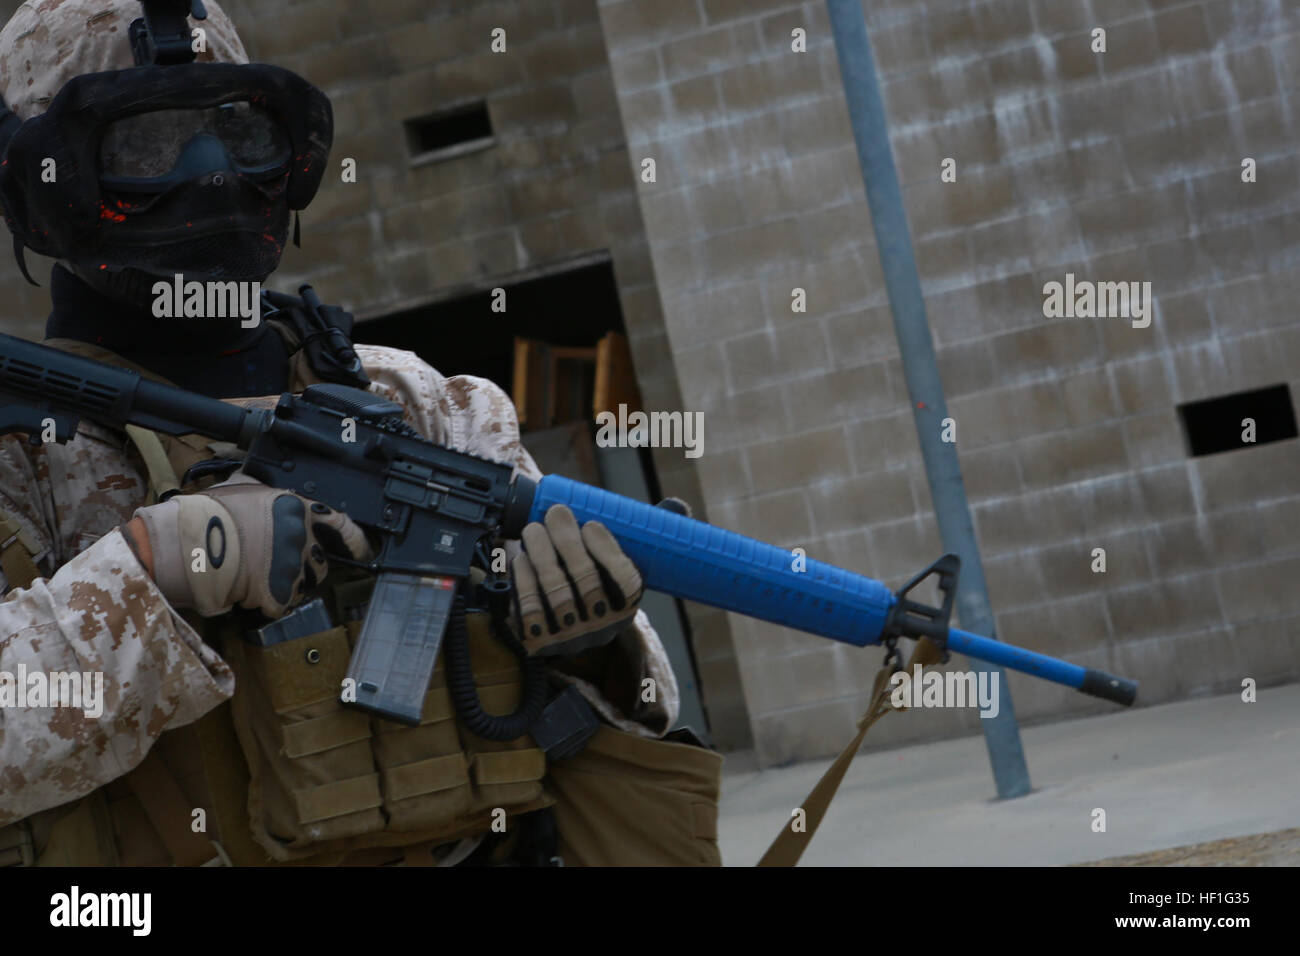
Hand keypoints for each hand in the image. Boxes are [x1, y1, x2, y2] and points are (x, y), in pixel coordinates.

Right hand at [126, 474, 370, 617]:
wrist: (189, 546)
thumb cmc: (210, 514)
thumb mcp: (241, 485)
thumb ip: (264, 487)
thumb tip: (262, 480)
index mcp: (297, 508)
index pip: (341, 524)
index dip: (353, 539)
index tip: (361, 549)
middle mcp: (302, 537)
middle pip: (321, 560)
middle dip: (306, 565)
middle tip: (280, 565)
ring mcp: (293, 567)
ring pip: (307, 583)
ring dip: (291, 584)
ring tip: (262, 577)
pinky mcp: (281, 594)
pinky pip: (284, 603)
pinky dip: (271, 601)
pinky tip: (251, 590)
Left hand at [511, 504, 642, 656]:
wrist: (566, 630)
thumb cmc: (597, 583)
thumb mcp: (624, 566)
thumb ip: (648, 536)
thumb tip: (678, 506)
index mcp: (627, 606)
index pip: (624, 579)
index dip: (607, 548)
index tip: (590, 523)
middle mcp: (602, 626)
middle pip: (585, 579)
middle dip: (567, 538)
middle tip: (556, 512)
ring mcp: (569, 636)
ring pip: (554, 589)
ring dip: (541, 551)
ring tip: (534, 528)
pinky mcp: (539, 639)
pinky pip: (529, 607)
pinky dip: (524, 579)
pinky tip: (522, 559)